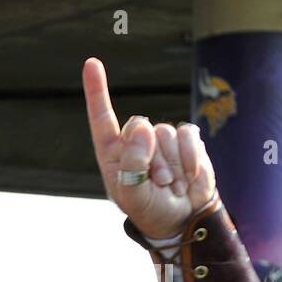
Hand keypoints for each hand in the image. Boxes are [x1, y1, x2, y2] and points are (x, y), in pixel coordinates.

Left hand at [82, 58, 217, 237]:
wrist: (183, 218)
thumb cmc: (150, 209)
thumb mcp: (132, 194)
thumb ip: (132, 163)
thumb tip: (142, 125)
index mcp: (113, 153)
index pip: (102, 118)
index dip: (96, 91)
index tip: (91, 63)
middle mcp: (135, 141)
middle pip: (140, 128)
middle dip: (152, 159)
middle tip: (157, 184)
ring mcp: (161, 138)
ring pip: (165, 132)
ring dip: (172, 164)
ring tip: (171, 184)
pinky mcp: (186, 139)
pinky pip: (188, 134)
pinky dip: (190, 158)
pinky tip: (188, 177)